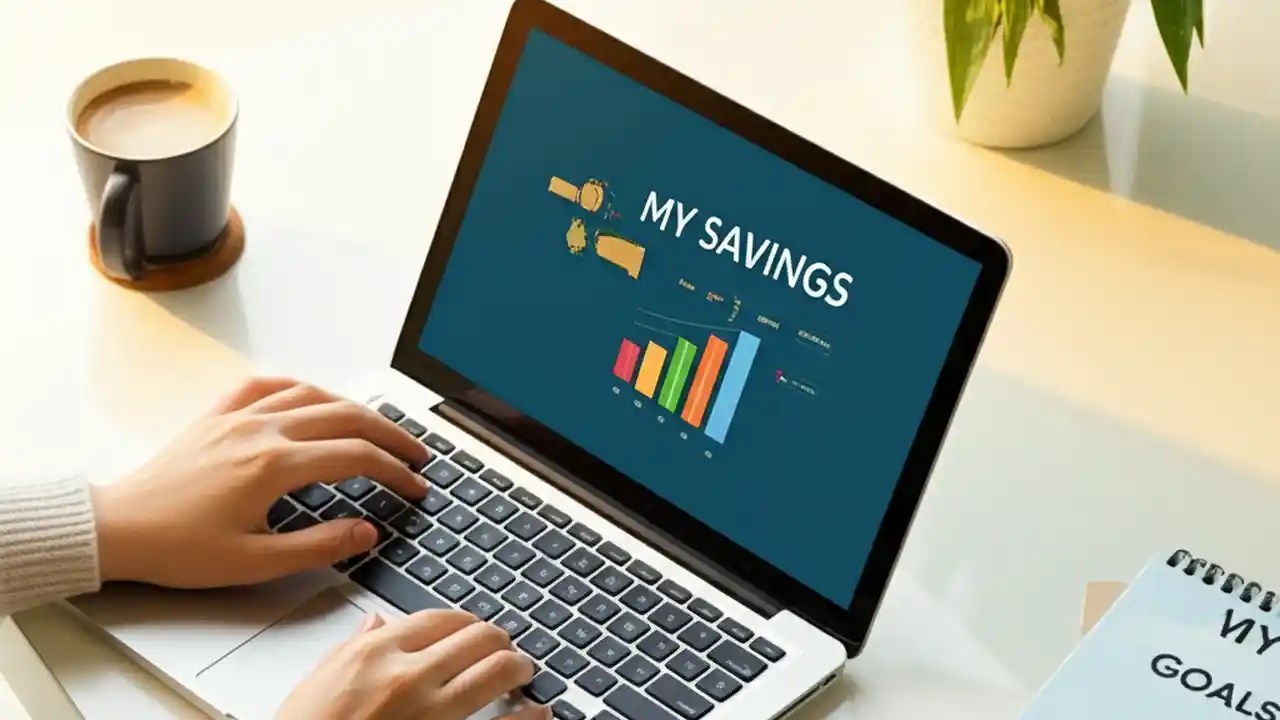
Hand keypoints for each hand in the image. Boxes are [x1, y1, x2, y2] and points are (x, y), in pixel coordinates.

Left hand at [92, 377, 431, 587]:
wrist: (117, 529)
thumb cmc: (177, 548)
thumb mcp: (255, 563)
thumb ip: (318, 546)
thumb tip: (366, 531)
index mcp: (274, 466)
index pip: (356, 458)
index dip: (395, 472)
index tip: (414, 486)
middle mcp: (261, 430)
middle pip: (346, 416)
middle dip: (390, 433)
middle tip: (415, 452)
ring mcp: (238, 417)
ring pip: (313, 394)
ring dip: (354, 407)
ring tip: (377, 426)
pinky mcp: (217, 415)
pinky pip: (268, 385)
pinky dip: (300, 387)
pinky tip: (312, 396)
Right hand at [277, 610, 548, 719]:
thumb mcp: (315, 685)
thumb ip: (350, 649)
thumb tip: (374, 623)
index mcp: (375, 654)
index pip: (439, 619)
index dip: (464, 621)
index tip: (473, 628)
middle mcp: (408, 676)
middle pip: (477, 637)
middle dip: (498, 640)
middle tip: (505, 648)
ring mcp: (433, 714)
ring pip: (499, 669)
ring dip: (518, 666)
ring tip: (522, 671)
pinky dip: (530, 716)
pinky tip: (539, 713)